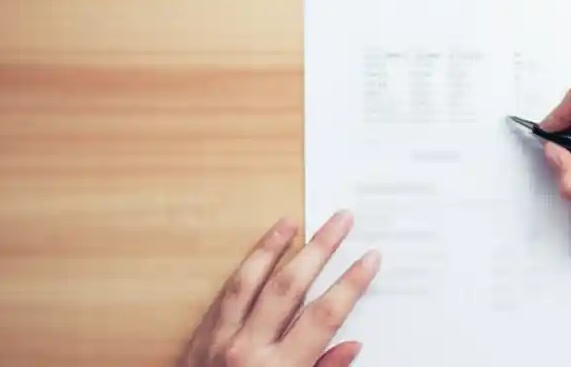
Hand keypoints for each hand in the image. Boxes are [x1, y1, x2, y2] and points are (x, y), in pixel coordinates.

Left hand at [179, 211, 379, 366]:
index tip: (369, 259)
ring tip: (295, 223)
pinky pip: (226, 292)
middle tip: (341, 220)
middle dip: (321, 248)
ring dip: (275, 247)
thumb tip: (352, 347)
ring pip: (252, 280)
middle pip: (291, 285)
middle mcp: (249, 349)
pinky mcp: (201, 337)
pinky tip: (260, 251)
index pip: (324, 316)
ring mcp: (220, 339)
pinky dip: (245, 267)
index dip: (351, 284)